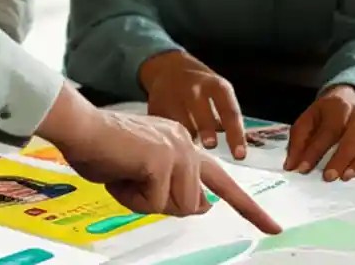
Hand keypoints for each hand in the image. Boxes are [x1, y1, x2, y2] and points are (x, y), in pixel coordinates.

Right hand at [38, 86, 280, 233]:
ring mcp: (180, 151)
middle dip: (160, 204)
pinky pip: (154, 203)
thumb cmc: (103, 151)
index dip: (249, 208)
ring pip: (175, 207)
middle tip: (131, 180)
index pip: (223, 182)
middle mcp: (188, 145)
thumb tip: (200, 206)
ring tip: (123, 175)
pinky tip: (121, 174)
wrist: (81, 129)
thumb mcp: (143, 175)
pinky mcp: (165, 160)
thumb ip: (172, 189)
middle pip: (192, 204)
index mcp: (184, 145)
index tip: (273, 227)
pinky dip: (132, 198)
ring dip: (143, 201)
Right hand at [139, 51, 247, 158]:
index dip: (235, 134)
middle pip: (200, 110)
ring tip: (190, 147)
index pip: (229, 111)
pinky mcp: (155, 106)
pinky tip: (174, 143)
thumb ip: (225, 117)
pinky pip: (165, 128)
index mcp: (216, 87)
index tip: (240, 156)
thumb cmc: (203, 88)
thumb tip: (235, 151)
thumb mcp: (219, 92)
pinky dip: (171, 139)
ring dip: (188, 138)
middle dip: (206, 128)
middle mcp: (194, 89)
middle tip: (211, 145)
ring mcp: (172, 96)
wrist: (169, 68)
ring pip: (180, 123)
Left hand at [284, 85, 354, 180]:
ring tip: (347, 177)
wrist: (353, 98)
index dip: (315, 151)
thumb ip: (298, 142)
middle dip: (342, 158)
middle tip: (329, 177)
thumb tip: (291, 166)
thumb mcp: (308, 120)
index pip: (328, 130)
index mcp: (338, 106)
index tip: (303, 169)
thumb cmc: (327, 115)